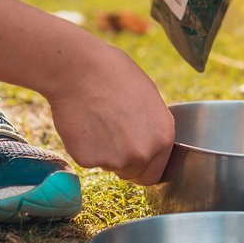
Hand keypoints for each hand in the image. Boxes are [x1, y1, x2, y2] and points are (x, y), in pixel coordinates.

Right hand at [44, 41, 174, 184]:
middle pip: (133, 174)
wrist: (80, 68)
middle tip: (110, 135)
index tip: (131, 157)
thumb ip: (153, 125)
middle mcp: (144, 153)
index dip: (142, 166)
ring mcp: (116, 160)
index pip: (155, 173)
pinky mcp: (89, 160)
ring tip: (96, 120)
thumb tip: (149, 138)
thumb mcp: (149, 96)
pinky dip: (83, 147)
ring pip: (109, 166)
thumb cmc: (113, 73)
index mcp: (164, 137)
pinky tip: (83, 123)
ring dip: (103, 152)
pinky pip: (87, 160)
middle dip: (123, 162)